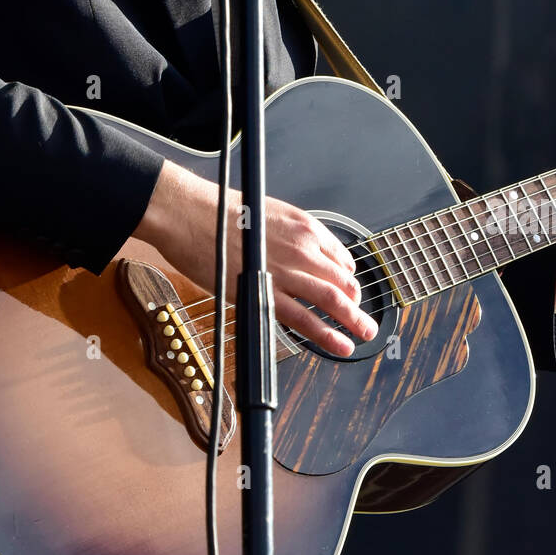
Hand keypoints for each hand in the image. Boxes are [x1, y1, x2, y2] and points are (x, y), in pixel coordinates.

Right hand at [132, 159, 377, 355]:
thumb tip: (295, 251)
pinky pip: (304, 319)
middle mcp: (302, 248)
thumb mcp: (268, 211)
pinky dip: (326, 334)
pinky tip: (338, 344)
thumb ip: (288, 234)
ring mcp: (286, 272)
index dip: (347, 278)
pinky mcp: (265, 293)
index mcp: (304, 226)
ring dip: (353, 321)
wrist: (190, 214)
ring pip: (331, 301)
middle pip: (343, 281)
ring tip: (365, 334)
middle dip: (357, 304)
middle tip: (365, 319)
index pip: (340, 257)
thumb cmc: (219, 210)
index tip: (348, 289)